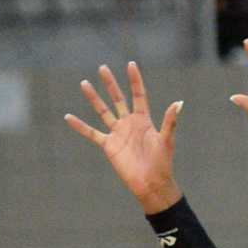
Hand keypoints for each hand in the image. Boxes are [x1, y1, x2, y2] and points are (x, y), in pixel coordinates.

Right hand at [64, 62, 182, 212]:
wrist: (150, 182)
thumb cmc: (162, 162)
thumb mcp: (166, 139)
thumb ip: (169, 121)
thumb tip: (179, 102)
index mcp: (144, 119)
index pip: (138, 94)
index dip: (135, 80)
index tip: (130, 64)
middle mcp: (129, 123)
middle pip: (118, 98)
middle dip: (110, 83)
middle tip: (102, 68)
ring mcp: (117, 133)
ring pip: (103, 111)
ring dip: (94, 98)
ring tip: (84, 84)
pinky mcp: (108, 145)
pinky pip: (92, 133)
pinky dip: (80, 126)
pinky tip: (69, 117)